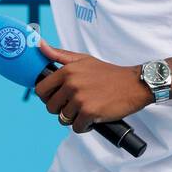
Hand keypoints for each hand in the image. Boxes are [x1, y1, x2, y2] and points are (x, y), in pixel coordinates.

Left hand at [35, 38, 152, 133]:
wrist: (133, 84)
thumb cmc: (107, 73)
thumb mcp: (83, 60)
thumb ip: (58, 55)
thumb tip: (38, 45)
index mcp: (67, 70)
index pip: (41, 90)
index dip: (47, 97)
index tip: (58, 98)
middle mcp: (71, 83)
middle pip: (50, 107)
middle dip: (61, 109)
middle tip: (76, 105)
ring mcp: (79, 98)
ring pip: (63, 118)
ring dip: (74, 118)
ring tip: (86, 109)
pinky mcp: (89, 112)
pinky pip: (76, 127)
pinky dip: (84, 126)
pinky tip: (93, 118)